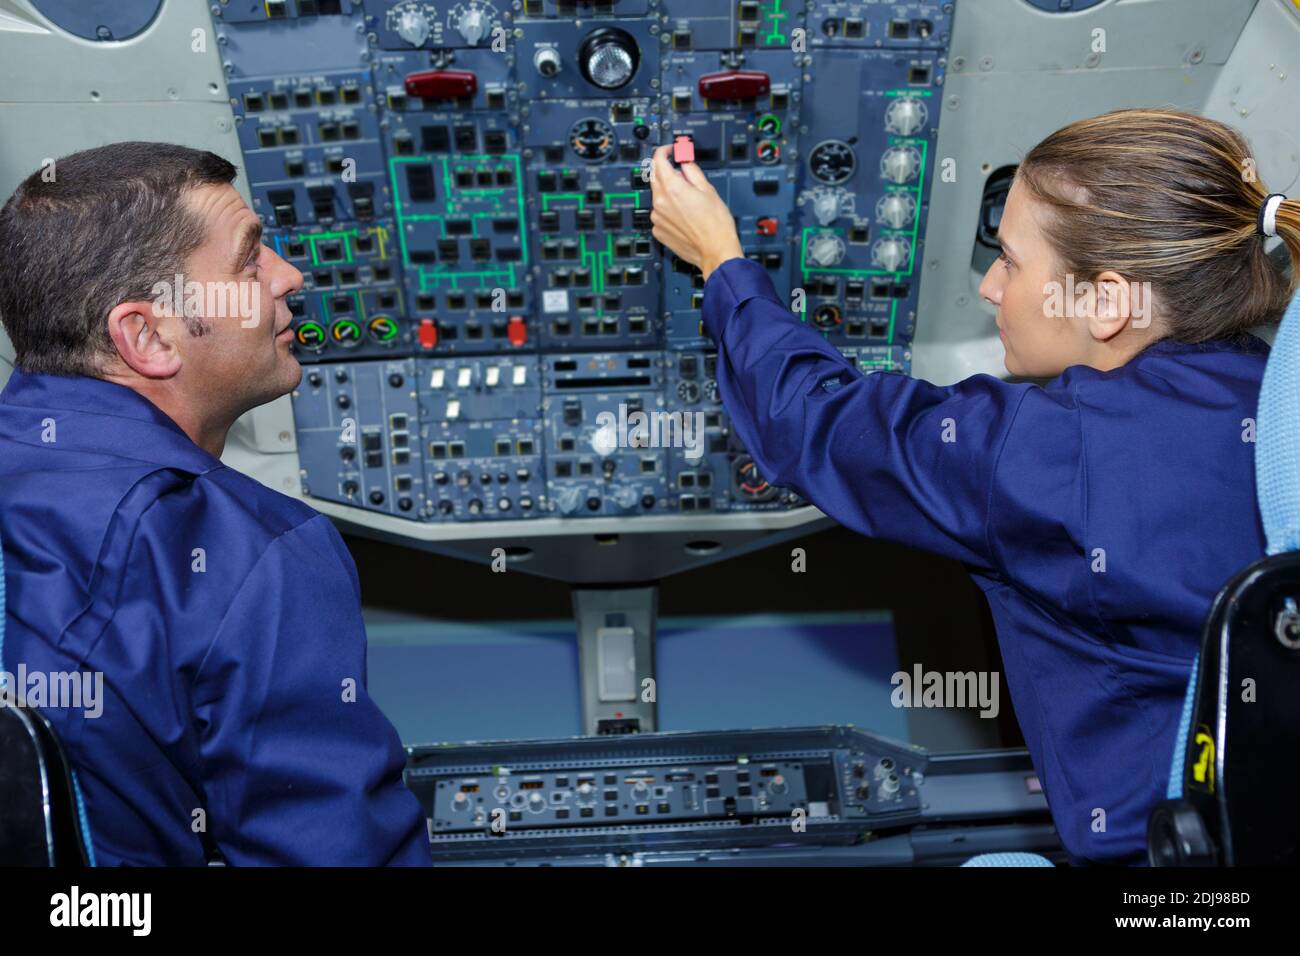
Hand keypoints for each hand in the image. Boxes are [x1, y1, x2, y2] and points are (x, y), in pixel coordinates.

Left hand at [648, 144, 744, 281]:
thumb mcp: (708, 189)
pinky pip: (659, 213)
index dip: (664, 151)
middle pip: (654, 177)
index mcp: (673, 188)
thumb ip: (692, 170)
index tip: (670, 151)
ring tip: (687, 200)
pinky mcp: (658, 231)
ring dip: (668, 192)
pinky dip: (667, 210)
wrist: (716, 251)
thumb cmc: (716, 224)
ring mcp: (657, 218)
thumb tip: (684, 160)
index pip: (658, 160)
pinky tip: (683, 215)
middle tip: (680, 171)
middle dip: (665, 170)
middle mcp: (660, 202)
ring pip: (658, 196)